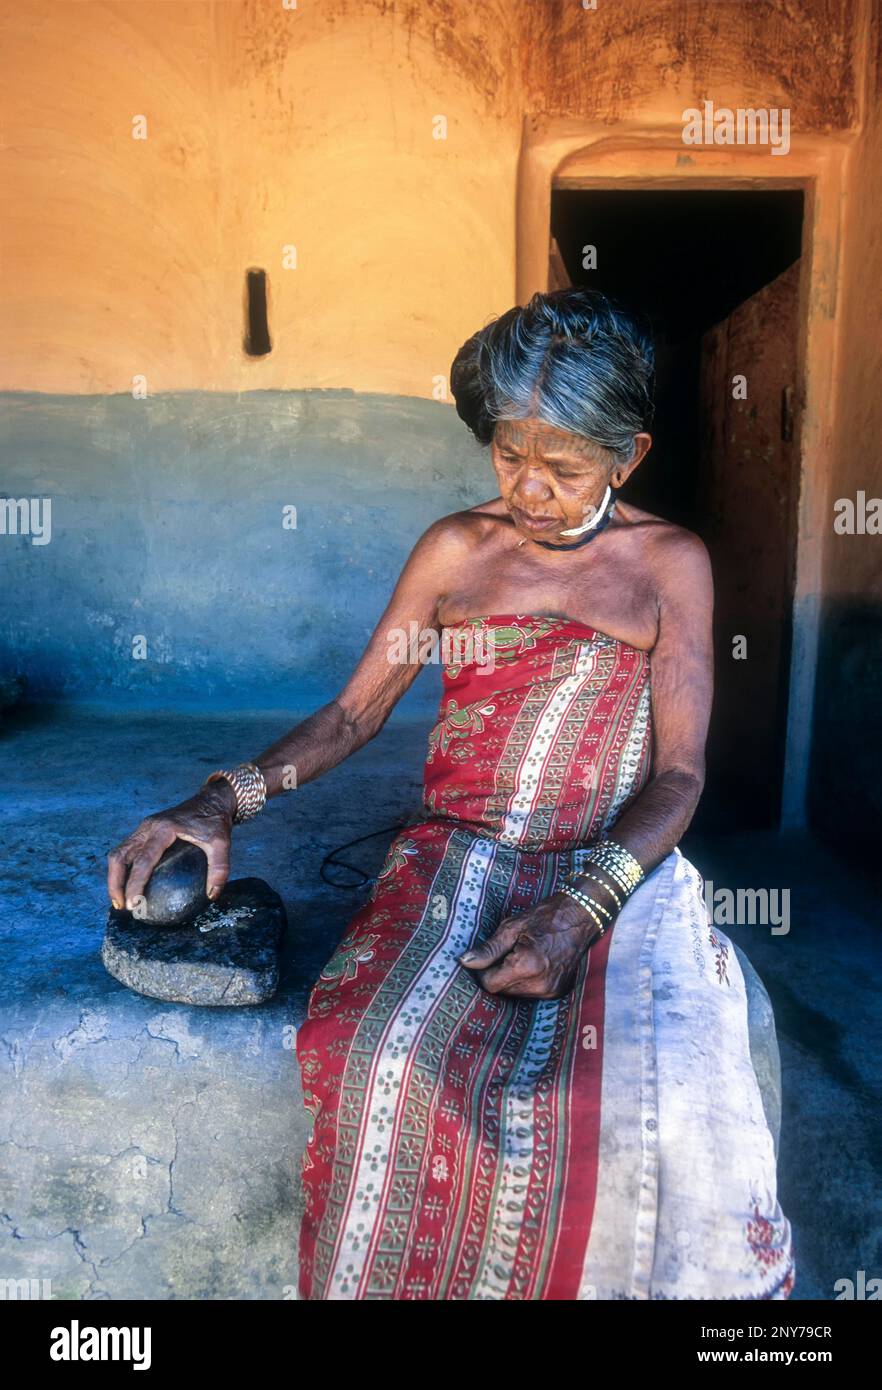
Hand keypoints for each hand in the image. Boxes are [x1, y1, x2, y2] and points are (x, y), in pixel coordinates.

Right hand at [106, 781, 235, 909]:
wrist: (211, 800)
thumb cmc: (215, 821)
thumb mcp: (222, 843)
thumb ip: (219, 868)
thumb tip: (212, 895)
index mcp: (164, 829)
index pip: (143, 860)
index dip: (135, 884)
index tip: (133, 903)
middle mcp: (148, 827)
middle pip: (120, 856)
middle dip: (115, 883)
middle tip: (121, 906)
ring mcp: (144, 828)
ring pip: (119, 853)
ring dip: (115, 876)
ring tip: (121, 900)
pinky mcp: (145, 831)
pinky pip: (128, 850)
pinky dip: (124, 869)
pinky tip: (131, 886)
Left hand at [457, 892, 603, 999]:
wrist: (580, 917)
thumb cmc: (544, 918)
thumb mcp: (511, 927)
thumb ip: (488, 949)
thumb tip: (464, 962)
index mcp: (527, 965)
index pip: (490, 984)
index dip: (483, 971)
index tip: (486, 957)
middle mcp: (540, 983)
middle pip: (501, 991)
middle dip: (497, 974)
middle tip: (504, 953)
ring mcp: (550, 990)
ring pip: (515, 994)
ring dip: (510, 979)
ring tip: (519, 956)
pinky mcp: (557, 992)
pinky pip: (530, 993)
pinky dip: (525, 982)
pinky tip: (531, 964)